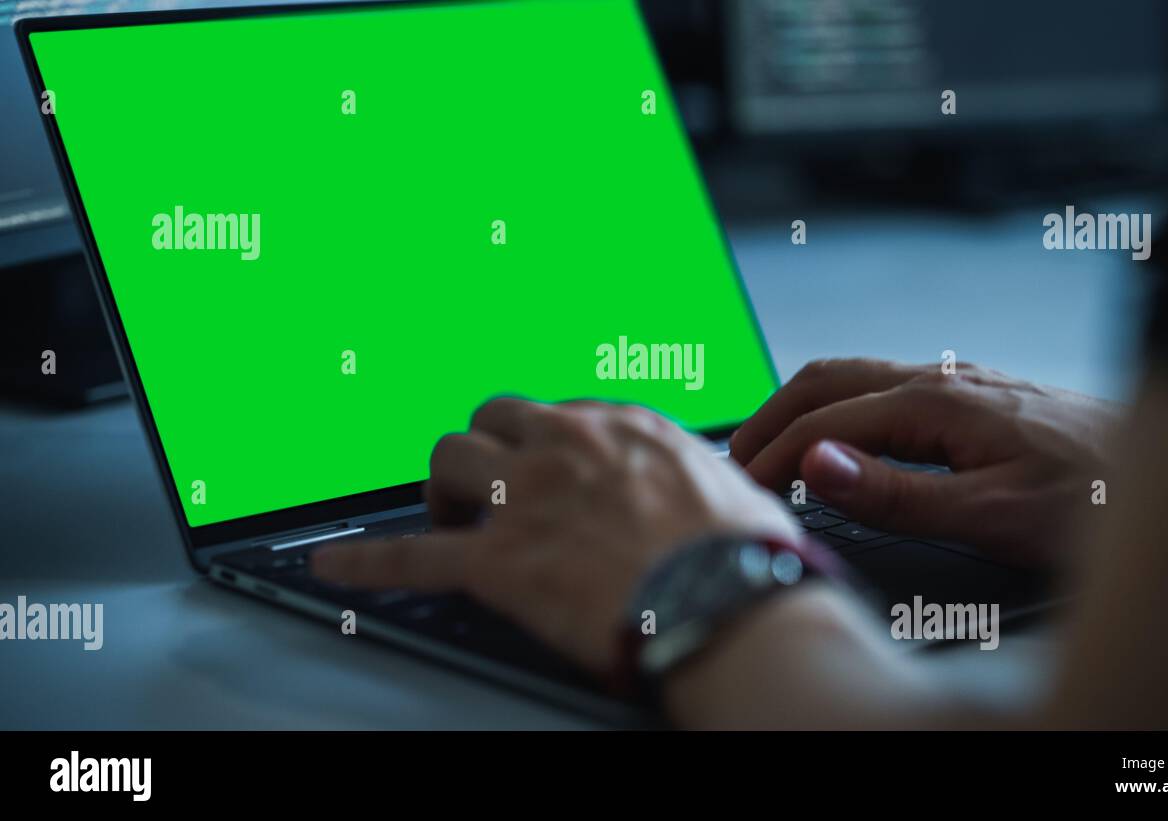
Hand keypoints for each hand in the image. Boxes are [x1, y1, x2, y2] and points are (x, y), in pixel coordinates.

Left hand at [312, 398, 798, 673]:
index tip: (546, 464)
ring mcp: (526, 500)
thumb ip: (698, 474)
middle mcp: (565, 447)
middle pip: (492, 417)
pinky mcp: (498, 562)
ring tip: (446, 514)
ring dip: (442, 487)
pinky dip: (367, 562)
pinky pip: (411, 556)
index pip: (560, 413)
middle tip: (489, 484)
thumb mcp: (733, 487)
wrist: (729, 603)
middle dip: (485, 448)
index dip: (546, 443)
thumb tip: (713, 485)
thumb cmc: (744, 555)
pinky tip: (335, 565)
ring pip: (448, 461)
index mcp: (622, 427)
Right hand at [729, 358, 1122, 565]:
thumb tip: (815, 464)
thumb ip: (897, 492)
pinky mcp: (972, 393)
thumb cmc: (1088, 497)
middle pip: (827, 379)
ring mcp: (957, 380)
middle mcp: (939, 377)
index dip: (772, 454)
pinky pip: (882, 384)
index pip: (825, 422)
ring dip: (801, 406)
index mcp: (935, 401)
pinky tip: (840, 433)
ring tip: (770, 443)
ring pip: (853, 375)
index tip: (739, 485)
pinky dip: (837, 406)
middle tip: (734, 457)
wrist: (1159, 474)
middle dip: (771, 414)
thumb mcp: (990, 513)